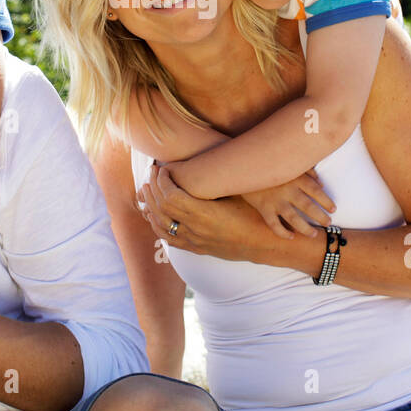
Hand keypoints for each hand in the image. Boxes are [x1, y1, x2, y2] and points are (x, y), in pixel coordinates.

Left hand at [138, 165, 285, 264]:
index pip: (171, 196)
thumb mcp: (235, 192)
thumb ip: (213, 181)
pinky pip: (169, 239)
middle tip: (151, 172)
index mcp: (204, 214)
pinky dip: (157, 225)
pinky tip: (153, 215)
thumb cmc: (253, 213)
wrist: (264, 243)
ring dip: (151, 206)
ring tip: (147, 190)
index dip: (163, 181)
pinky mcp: (197, 248)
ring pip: (161, 225)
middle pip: (163, 208)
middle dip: (154, 188)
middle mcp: (196, 229)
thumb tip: (196, 162)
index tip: (163, 168)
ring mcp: (195, 241)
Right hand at [239, 170, 334, 238]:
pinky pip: (274, 224)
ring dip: (305, 228)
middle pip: (308, 206)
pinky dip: (282, 232)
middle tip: (328, 223)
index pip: (316, 190)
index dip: (326, 201)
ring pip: (293, 218)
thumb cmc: (269, 164)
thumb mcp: (289, 163)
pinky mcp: (263, 208)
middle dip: (320, 216)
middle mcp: (287, 190)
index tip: (333, 209)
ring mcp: (275, 200)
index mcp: (295, 177)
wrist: (242, 166)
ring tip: (313, 234)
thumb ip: (307, 171)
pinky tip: (290, 237)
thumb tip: (321, 184)